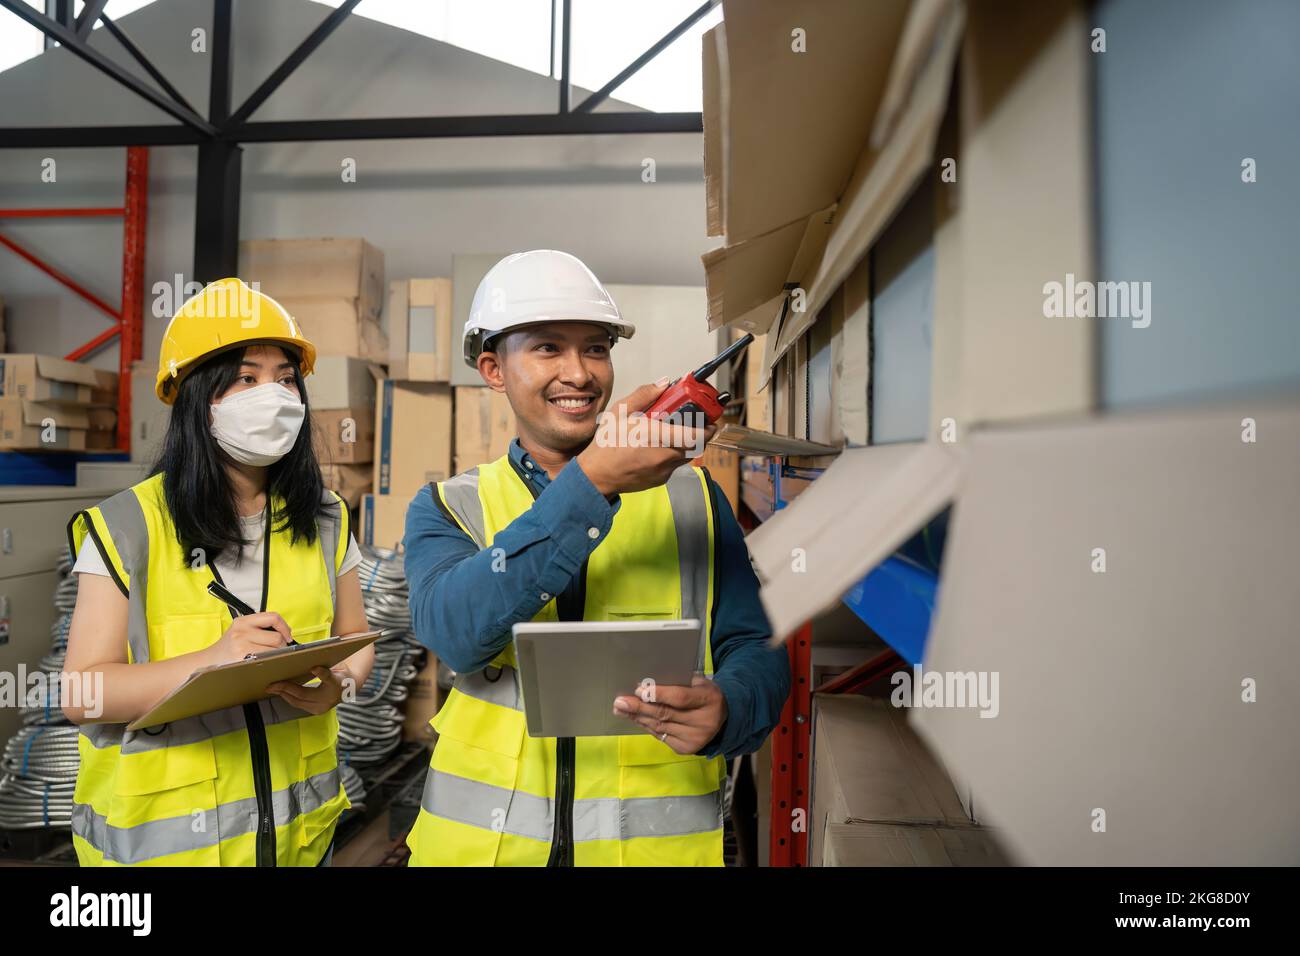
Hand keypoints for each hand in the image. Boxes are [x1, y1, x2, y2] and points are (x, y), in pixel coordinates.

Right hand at [203, 612, 290, 665]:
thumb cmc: (228, 648)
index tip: (288, 636)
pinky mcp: (242, 660)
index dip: (285, 627)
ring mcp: (241, 646)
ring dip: (276, 655)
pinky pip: (266, 661)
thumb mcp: (240, 630)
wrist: (208, 661)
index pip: (273, 617)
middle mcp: (241, 632)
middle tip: (276, 650)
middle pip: (277, 637)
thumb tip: (285, 633)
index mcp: (243, 621)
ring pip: (274, 650)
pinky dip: (270, 662)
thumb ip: (259, 627)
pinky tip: (264, 663)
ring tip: (268, 657)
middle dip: (281, 645)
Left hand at [267, 665, 349, 715]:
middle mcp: (330, 698)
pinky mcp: (316, 711)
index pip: (329, 678)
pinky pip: (298, 704)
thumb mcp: (337, 665)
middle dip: (286, 688)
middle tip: (273, 684)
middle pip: (305, 694)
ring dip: (283, 694)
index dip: (321, 673)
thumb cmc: (340, 673)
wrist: (348, 688)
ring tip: (271, 688)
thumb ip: (324, 664)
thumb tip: (307, 657)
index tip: (314, 667)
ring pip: (298, 702)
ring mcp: (323, 707)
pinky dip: (288, 697)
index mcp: (338, 683)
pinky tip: (279, 692)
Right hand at [577, 381, 716, 496]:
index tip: (710, 418)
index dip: (709, 426)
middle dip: (700, 432)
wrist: (596, 476)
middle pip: (698, 445)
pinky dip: (673, 454)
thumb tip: (663, 384)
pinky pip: (675, 465)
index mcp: (656, 436)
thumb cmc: (606, 444)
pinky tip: (658, 448)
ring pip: (688, 455)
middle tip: (696, 422)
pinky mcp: (662, 480)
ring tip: (674, 433)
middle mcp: (664, 456)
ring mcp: (664, 471)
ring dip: (687, 443)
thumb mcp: (620, 412)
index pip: (697, 434)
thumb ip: (644, 395)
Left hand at [612, 675, 727, 754]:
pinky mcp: (686, 749)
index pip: (681, 698)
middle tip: (620, 702)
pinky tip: (636, 718)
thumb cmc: (704, 695)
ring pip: (660, 727)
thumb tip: (646, 684)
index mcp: (709, 700)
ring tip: (621, 709)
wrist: (723, 718)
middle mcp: (703, 722)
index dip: (659, 694)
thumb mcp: (698, 683)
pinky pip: (660, 736)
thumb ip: (677, 683)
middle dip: (640, 708)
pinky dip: (647, 726)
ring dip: (638, 718)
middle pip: (666, 714)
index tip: (639, 690)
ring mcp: (694, 739)